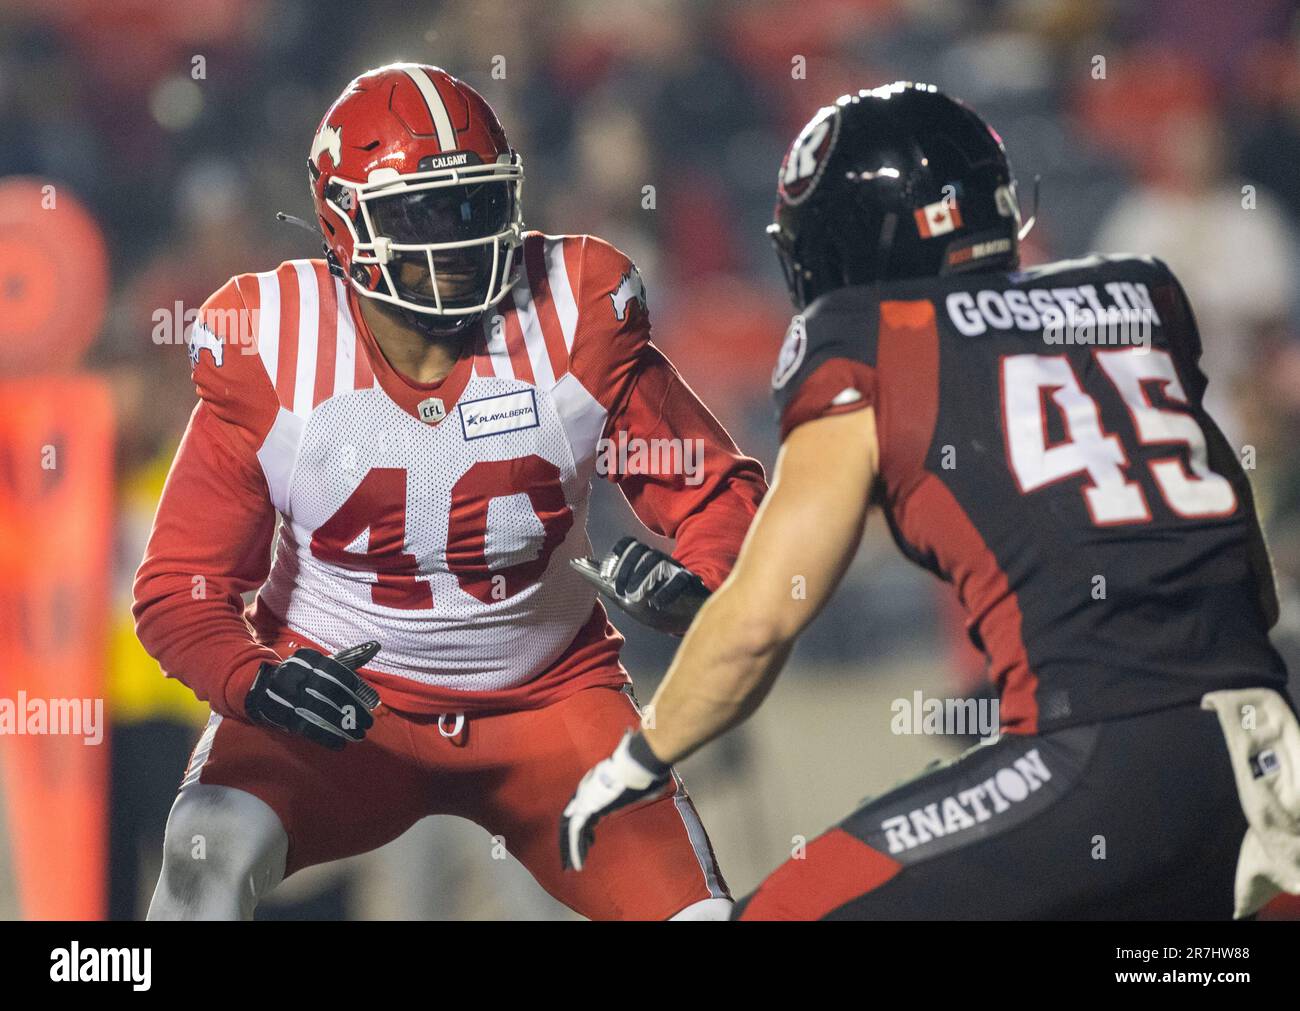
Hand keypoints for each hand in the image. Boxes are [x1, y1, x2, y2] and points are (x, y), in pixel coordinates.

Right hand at [245, 641, 381, 750]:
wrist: (259, 688)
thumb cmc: (301, 675)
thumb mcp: (321, 663)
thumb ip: (349, 659)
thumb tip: (376, 646)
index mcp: (309, 659)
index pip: (338, 673)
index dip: (355, 689)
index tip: (369, 702)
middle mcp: (298, 674)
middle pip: (331, 693)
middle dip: (353, 710)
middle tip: (368, 723)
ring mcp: (287, 695)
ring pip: (321, 711)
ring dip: (343, 726)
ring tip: (359, 735)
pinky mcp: (281, 715)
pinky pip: (307, 727)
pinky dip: (326, 737)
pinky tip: (340, 744)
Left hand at [560, 731, 671, 870]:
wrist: (637, 764)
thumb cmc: (644, 772)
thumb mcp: (645, 784)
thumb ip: (644, 791)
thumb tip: (655, 790)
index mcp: (599, 788)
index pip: (587, 811)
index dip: (588, 827)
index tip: (591, 840)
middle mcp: (587, 793)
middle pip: (575, 820)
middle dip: (575, 839)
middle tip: (575, 856)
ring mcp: (584, 800)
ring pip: (573, 828)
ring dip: (573, 847)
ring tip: (573, 866)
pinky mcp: (585, 809)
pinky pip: (575, 832)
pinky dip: (575, 848)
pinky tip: (578, 863)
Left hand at [570, 536, 709, 635]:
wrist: (690, 614)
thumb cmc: (657, 603)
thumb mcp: (633, 597)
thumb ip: (614, 586)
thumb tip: (588, 573)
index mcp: (643, 560)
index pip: (628, 545)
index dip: (614, 557)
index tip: (604, 577)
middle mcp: (658, 559)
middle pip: (640, 551)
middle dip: (626, 569)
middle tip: (619, 591)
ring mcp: (674, 568)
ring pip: (656, 561)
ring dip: (642, 578)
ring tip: (634, 597)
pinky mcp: (689, 580)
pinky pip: (678, 580)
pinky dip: (666, 591)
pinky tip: (656, 603)